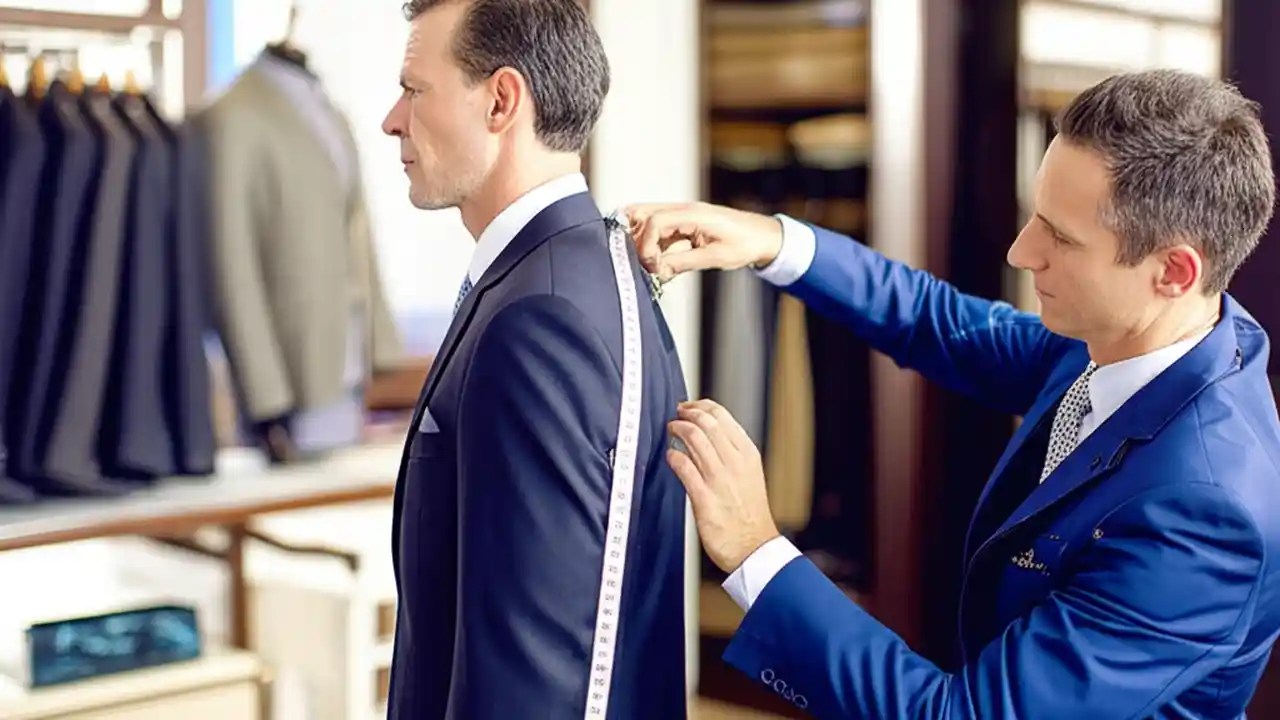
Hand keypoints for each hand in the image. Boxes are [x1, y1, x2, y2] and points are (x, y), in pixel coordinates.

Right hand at [622, 202, 783, 281]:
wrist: (763, 237)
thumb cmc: (746, 243)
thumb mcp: (715, 257)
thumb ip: (684, 262)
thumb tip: (658, 269)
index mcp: (693, 214)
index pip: (655, 221)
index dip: (646, 244)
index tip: (650, 264)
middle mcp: (684, 211)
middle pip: (644, 213)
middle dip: (633, 236)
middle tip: (633, 259)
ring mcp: (683, 216)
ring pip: (649, 222)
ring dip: (643, 242)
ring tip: (646, 264)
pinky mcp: (685, 225)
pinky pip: (661, 232)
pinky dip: (655, 247)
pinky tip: (659, 265)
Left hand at [666, 399, 780, 572]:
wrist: (755, 548)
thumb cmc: (750, 514)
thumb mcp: (748, 474)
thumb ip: (729, 454)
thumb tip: (706, 434)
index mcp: (747, 454)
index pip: (721, 415)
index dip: (700, 406)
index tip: (688, 406)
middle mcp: (735, 462)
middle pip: (706, 422)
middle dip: (686, 414)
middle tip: (676, 416)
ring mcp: (720, 480)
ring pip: (694, 438)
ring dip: (677, 429)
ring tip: (671, 431)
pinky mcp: (705, 499)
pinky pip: (684, 467)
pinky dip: (674, 456)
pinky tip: (670, 456)